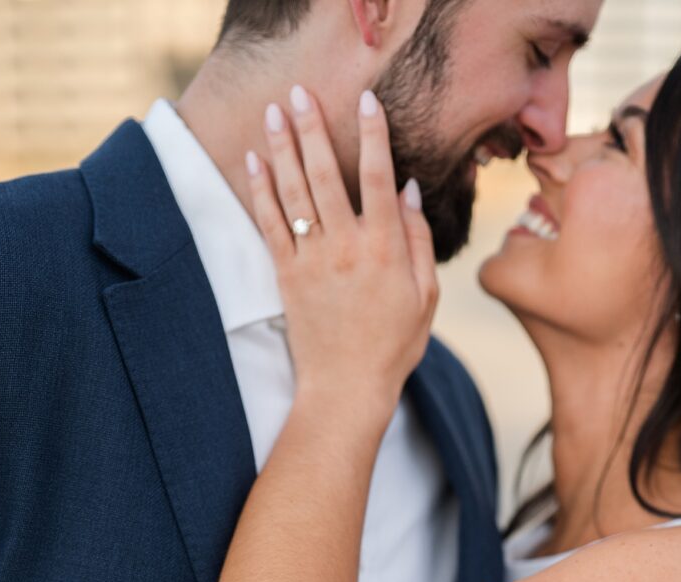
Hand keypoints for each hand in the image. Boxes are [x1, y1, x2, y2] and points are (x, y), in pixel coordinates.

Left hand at [248, 87, 437, 424]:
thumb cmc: (393, 347)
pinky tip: (254, 161)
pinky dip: (261, 190)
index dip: (374, 137)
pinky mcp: (287, 276)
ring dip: (282, 148)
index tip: (367, 102)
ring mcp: (313, 261)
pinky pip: (271, 224)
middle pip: (327, 175)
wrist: (347, 389)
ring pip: (295, 193)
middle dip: (313, 129)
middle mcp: (347, 248)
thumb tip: (408, 191)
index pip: (379, 179)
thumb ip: (418, 241)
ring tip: (273, 113)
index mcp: (385, 250)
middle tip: (300, 93)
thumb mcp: (426, 298)